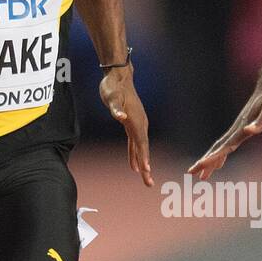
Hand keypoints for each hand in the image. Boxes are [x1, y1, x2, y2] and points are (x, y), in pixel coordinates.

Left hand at [99, 64, 152, 186]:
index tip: (146, 171)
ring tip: (145, 178)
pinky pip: (134, 144)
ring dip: (143, 164)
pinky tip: (134, 165)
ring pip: (140, 148)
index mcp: (136, 121)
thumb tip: (121, 117)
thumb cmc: (114, 87)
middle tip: (149, 183)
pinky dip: (134, 155)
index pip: (141, 143)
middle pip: (144, 150)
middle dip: (146, 167)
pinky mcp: (131, 124)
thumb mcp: (112, 97)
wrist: (118, 77)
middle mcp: (140, 125)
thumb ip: (116, 108)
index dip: (144, 158)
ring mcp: (137, 125)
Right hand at [188, 82, 261, 179]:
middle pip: (217, 148)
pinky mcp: (243, 128)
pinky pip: (228, 145)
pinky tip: (219, 163)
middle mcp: (237, 130)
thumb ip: (260, 122)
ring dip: (211, 161)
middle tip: (191, 172)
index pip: (224, 146)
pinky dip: (222, 155)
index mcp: (241, 129)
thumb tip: (249, 130)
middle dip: (205, 161)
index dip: (213, 157)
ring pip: (220, 148)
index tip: (201, 165)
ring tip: (202, 175)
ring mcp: (238, 129)